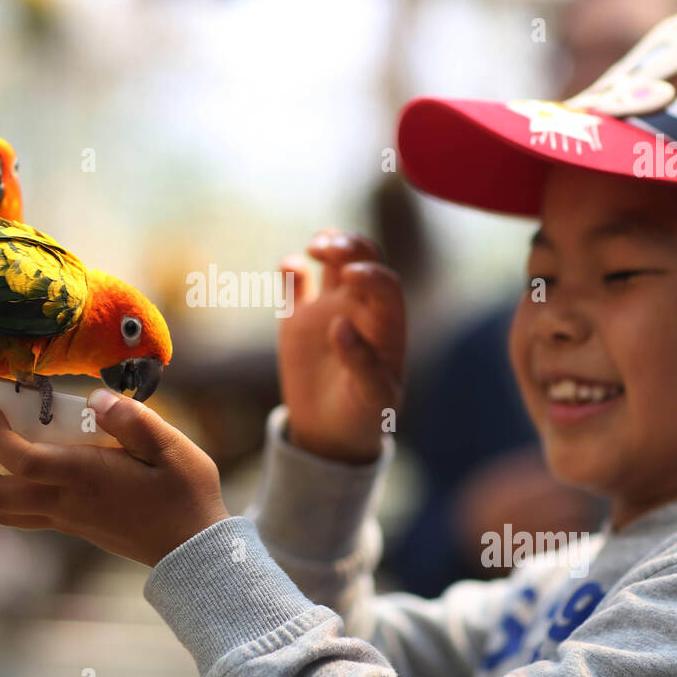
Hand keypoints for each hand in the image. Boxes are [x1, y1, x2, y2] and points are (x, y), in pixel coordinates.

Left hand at [0, 389, 228, 567]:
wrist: (190, 549)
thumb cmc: (184, 494)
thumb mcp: (171, 448)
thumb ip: (133, 421)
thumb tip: (96, 398)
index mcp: (84, 477)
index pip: (20, 459)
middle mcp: (64, 501)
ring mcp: (63, 517)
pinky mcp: (69, 525)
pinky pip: (15, 514)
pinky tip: (3, 470)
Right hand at [278, 229, 405, 463]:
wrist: (332, 433)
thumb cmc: (364, 416)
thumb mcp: (373, 400)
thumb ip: (363, 365)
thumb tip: (341, 326)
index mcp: (386, 326)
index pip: (386, 286)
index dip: (372, 274)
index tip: (352, 276)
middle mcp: (361, 308)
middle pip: (364, 260)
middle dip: (350, 247)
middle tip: (328, 248)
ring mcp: (329, 309)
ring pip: (334, 262)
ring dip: (328, 244)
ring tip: (315, 247)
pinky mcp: (298, 318)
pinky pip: (295, 283)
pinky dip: (291, 270)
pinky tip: (289, 267)